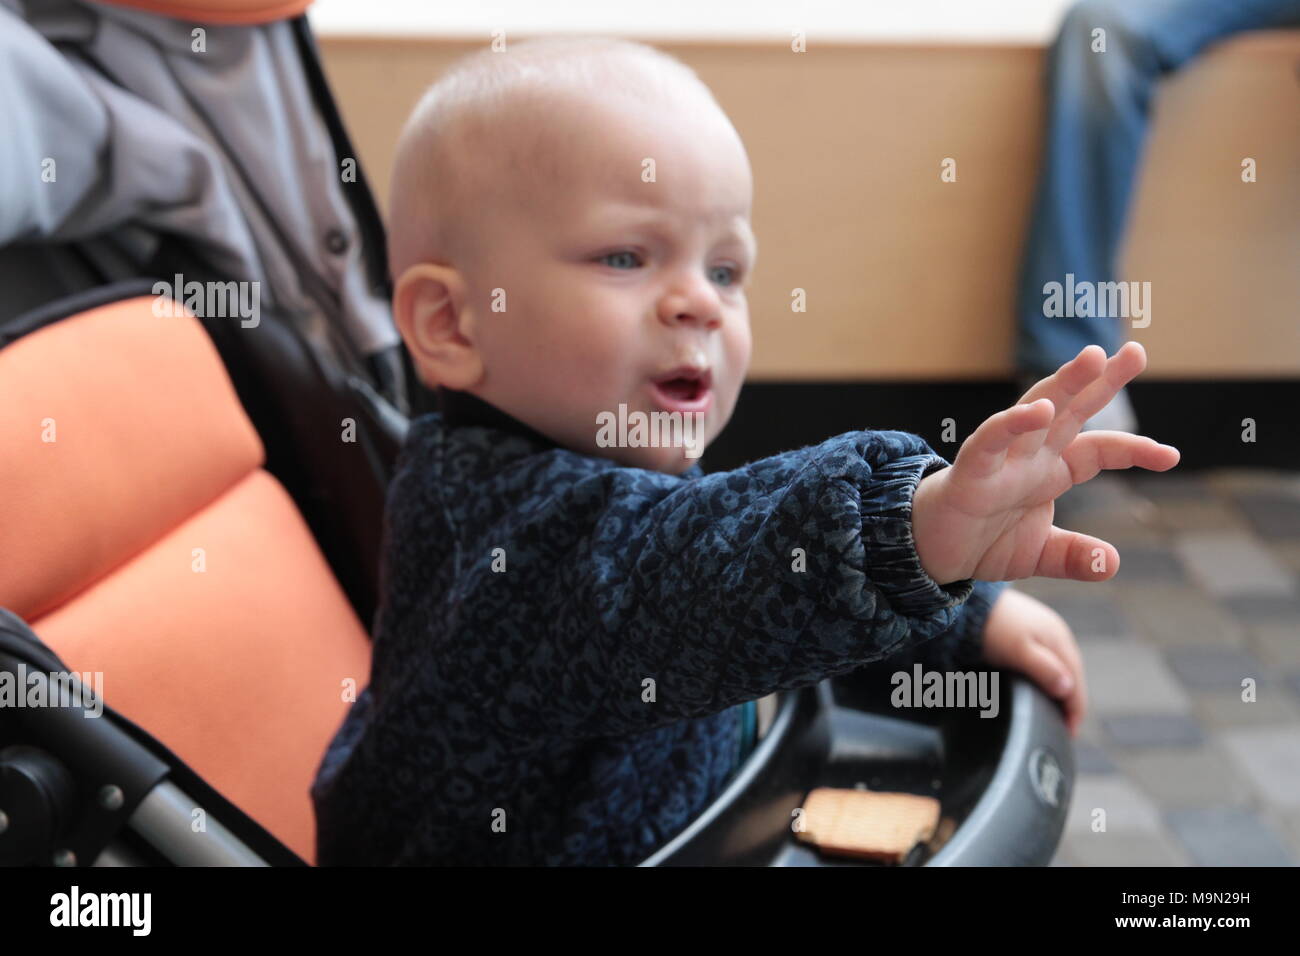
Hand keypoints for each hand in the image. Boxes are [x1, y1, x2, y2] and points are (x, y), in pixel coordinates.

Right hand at [912, 342, 1179, 583]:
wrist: (931, 553)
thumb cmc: (982, 541)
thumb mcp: (1039, 555)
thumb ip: (1074, 557)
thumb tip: (1111, 563)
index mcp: (1050, 471)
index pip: (1100, 448)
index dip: (1136, 448)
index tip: (1171, 457)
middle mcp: (1031, 456)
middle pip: (1072, 409)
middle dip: (1103, 380)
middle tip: (1136, 352)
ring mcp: (1002, 459)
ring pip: (1035, 408)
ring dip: (1065, 383)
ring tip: (1094, 358)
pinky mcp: (971, 470)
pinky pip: (992, 440)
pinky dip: (1013, 423)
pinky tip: (1040, 410)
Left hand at [981, 588, 1086, 736]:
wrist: (967, 604)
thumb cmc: (991, 627)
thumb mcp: (1018, 651)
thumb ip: (1044, 669)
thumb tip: (1068, 689)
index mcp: (1059, 639)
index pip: (1076, 681)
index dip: (1075, 710)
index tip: (1069, 733)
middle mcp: (1056, 634)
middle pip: (1072, 676)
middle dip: (1070, 703)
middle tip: (1063, 728)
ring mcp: (1043, 632)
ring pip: (1060, 668)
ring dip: (1060, 690)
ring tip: (1054, 711)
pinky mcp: (1028, 633)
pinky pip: (1047, 660)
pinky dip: (1048, 677)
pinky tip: (1040, 686)